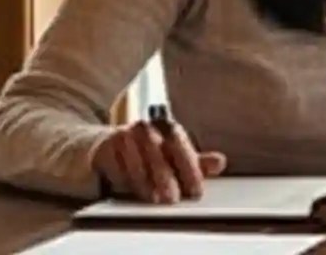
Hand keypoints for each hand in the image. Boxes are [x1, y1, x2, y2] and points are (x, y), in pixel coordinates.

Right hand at [91, 119, 226, 202]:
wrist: (107, 147)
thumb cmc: (147, 155)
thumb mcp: (173, 157)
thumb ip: (196, 162)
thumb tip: (220, 163)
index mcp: (166, 127)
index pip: (180, 144)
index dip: (190, 168)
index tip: (196, 190)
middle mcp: (145, 127)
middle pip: (158, 152)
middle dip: (167, 177)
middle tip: (174, 199)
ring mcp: (123, 135)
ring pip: (137, 161)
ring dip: (146, 183)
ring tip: (155, 199)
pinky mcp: (104, 148)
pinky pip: (116, 166)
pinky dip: (126, 181)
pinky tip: (134, 191)